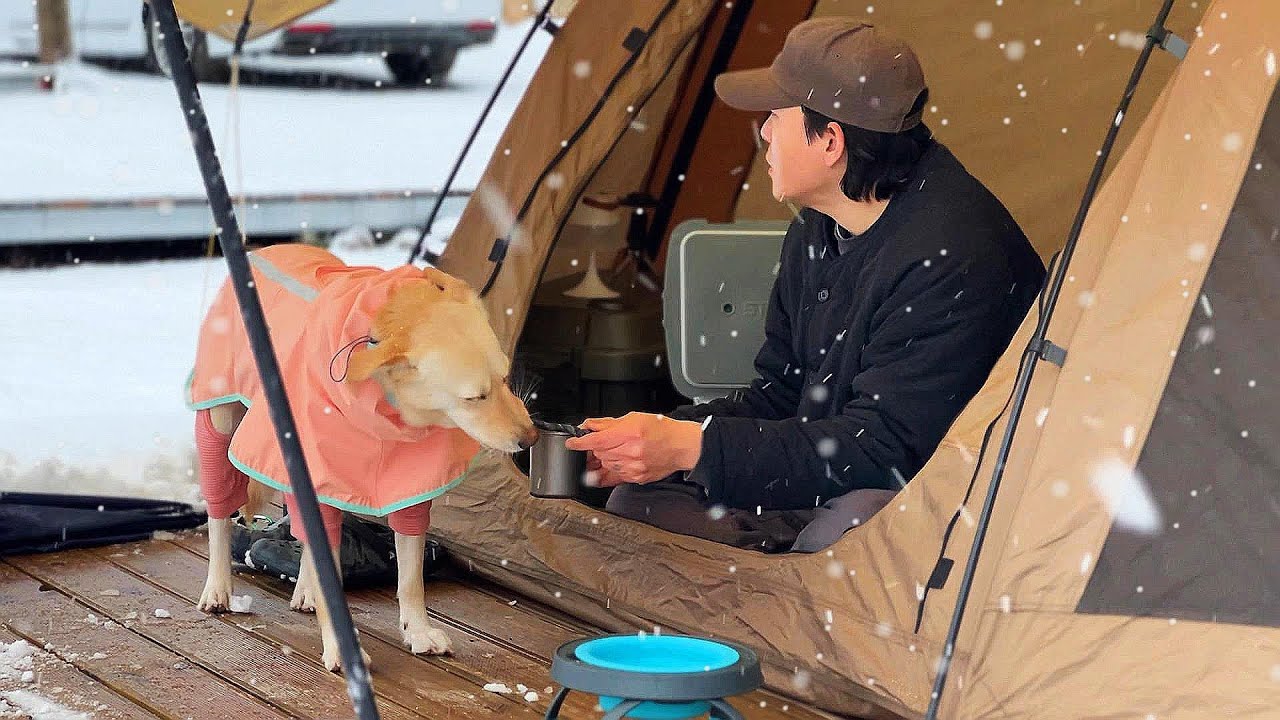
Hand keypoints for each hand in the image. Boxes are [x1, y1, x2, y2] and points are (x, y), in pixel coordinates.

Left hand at [564, 412, 702, 487]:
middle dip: (597, 447)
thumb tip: (589, 425)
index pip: (596, 441)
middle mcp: (630, 452)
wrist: (681, 446)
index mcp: (629, 434)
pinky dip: (612, 468)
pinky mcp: (636, 478)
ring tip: (619, 449)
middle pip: (599, 453)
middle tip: (605, 442)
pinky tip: (617, 463)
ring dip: (606, 458)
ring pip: (606, 464)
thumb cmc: (661, 430)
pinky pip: (615, 476)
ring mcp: (633, 467)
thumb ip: (608, 423)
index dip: (579, 442)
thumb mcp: (634, 418)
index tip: (571, 443)